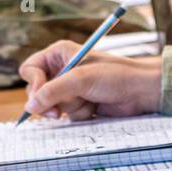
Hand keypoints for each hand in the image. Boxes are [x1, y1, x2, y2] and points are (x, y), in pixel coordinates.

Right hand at [19, 40, 162, 120]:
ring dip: (69, 108)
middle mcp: (62, 70)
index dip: (34, 84)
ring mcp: (70, 89)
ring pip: (52, 106)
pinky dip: (79, 114)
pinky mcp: (79, 104)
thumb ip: (53, 92)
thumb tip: (31, 106)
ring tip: (87, 101)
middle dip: (50, 102)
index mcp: (59, 55)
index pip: (30, 69)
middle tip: (58, 112)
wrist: (140, 91)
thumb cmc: (115, 75)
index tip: (41, 96)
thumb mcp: (81, 80)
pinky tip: (93, 107)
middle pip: (37, 91)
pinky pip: (66, 115)